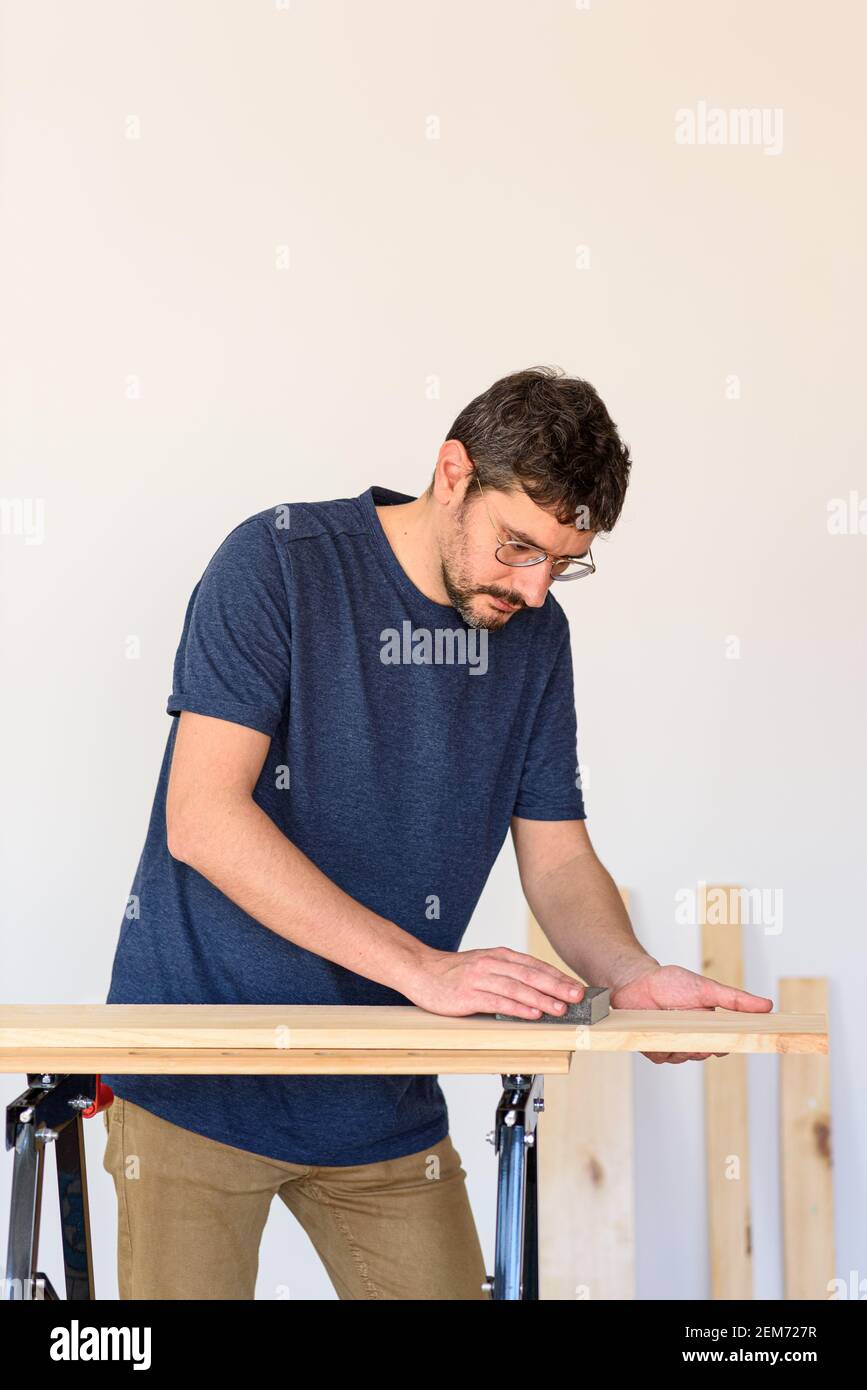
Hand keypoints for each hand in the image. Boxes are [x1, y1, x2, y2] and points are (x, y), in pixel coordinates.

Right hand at [407, 945, 586, 1018]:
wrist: (421, 970)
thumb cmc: (453, 973)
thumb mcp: (485, 965)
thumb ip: (508, 973)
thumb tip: (537, 988)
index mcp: (499, 956)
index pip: (535, 965)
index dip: (558, 976)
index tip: (577, 986)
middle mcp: (493, 964)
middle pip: (531, 974)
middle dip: (557, 985)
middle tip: (578, 995)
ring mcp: (480, 978)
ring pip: (517, 988)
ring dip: (541, 998)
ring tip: (560, 1008)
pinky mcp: (469, 995)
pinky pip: (498, 1002)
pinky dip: (517, 1008)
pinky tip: (532, 1013)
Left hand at [610, 961, 773, 1064]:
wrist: (637, 980)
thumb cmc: (672, 982)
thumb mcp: (707, 988)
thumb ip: (735, 1000)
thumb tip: (767, 1005)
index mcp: (709, 1026)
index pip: (726, 1043)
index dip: (728, 1043)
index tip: (732, 1040)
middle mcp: (693, 1039)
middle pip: (704, 1053)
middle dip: (701, 1044)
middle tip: (697, 1030)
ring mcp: (673, 1045)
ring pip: (683, 1057)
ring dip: (679, 1043)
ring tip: (672, 1021)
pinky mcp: (654, 1049)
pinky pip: (661, 1057)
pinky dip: (660, 1046)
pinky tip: (656, 1030)